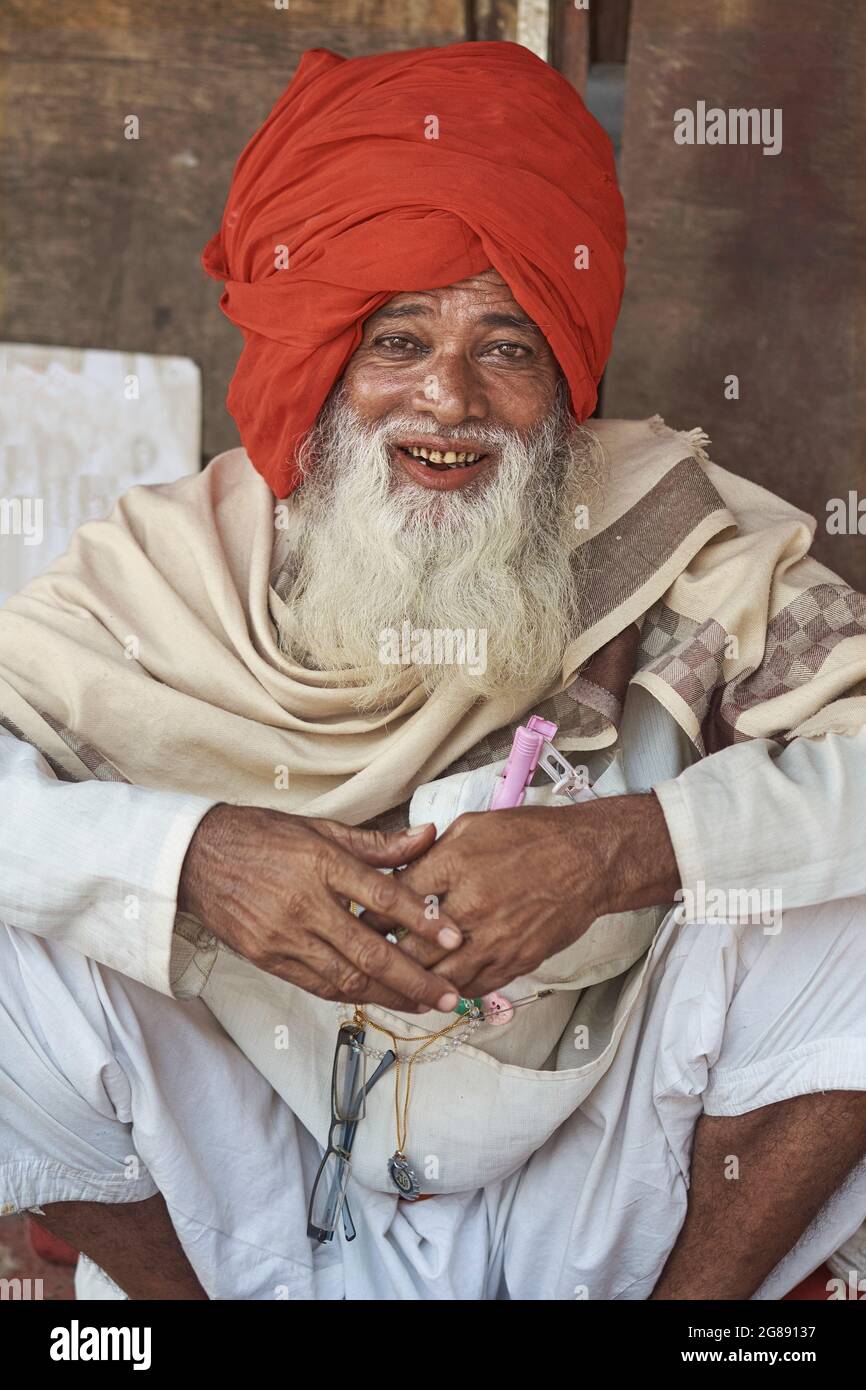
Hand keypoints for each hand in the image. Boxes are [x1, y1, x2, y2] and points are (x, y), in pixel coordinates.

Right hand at [178, 803, 461, 1012]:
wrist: (196, 858)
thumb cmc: (262, 836)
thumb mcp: (319, 828)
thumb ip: (376, 843)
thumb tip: (427, 836)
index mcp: (320, 864)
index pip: (382, 897)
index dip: (422, 920)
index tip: (455, 937)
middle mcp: (304, 905)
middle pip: (369, 951)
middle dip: (415, 979)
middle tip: (450, 997)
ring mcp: (283, 937)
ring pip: (345, 978)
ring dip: (389, 996)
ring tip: (423, 1005)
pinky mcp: (268, 959)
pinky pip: (317, 985)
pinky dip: (351, 994)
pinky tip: (378, 997)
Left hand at [363, 794, 679, 997]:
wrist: (588, 861)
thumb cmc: (532, 837)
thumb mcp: (473, 826)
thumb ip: (433, 851)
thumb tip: (400, 872)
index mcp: (455, 866)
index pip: (395, 898)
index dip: (371, 914)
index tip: (357, 922)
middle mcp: (471, 907)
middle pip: (409, 946)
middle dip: (383, 954)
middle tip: (365, 958)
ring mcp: (494, 940)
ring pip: (437, 975)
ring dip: (412, 981)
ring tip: (393, 981)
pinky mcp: (515, 962)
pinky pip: (471, 988)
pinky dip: (447, 990)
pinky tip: (434, 987)